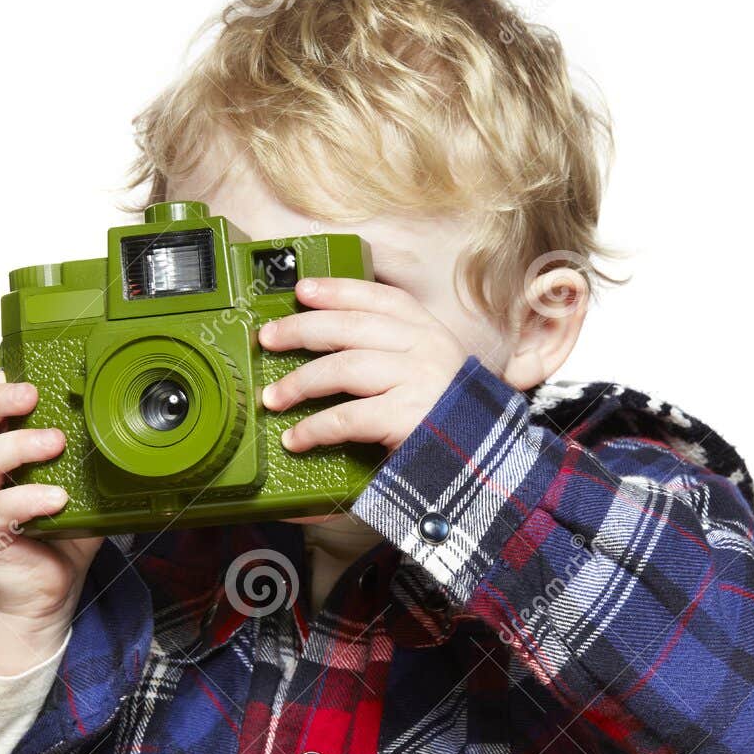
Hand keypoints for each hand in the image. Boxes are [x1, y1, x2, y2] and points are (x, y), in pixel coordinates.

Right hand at [0, 369, 102, 671]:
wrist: (43, 592)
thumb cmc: (59, 532)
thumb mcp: (77, 483)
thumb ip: (88, 455)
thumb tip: (133, 424)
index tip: (0, 372)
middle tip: (30, 395)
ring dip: (16, 446)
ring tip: (54, 442)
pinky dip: (26, 499)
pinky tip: (54, 498)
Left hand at [258, 277, 468, 452]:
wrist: (485, 463)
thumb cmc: (447, 419)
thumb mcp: (429, 373)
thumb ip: (393, 353)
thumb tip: (334, 340)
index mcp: (430, 332)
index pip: (378, 298)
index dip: (337, 289)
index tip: (301, 290)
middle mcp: (426, 348)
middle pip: (350, 327)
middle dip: (301, 330)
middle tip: (268, 338)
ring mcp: (418, 381)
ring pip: (342, 367)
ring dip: (298, 382)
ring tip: (273, 398)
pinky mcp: (407, 418)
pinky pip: (346, 417)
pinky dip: (314, 427)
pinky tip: (296, 438)